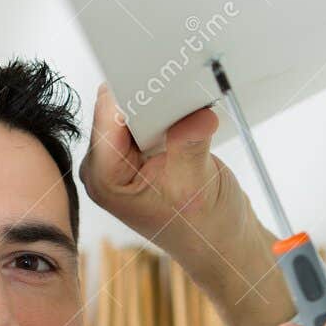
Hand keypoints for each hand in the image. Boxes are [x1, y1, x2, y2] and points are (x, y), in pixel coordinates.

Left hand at [78, 84, 292, 325]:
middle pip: (119, 104)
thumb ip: (189, 144)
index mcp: (104, 178)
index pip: (108, 115)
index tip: (163, 84)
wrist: (221, 242)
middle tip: (182, 97)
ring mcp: (122, 155)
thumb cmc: (205, 229)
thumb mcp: (197, 184)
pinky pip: (151, 110)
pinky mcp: (141, 146)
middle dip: (152, 96)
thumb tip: (195, 111)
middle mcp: (105, 164)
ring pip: (136, 103)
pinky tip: (188, 120)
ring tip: (188, 113)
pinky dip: (172, 108)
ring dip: (165, 102)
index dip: (135, 93)